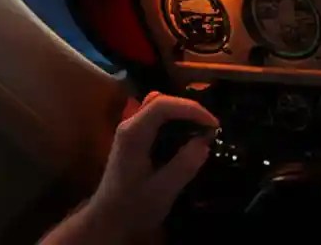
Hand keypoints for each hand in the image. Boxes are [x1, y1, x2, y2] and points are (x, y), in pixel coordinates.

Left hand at [42, 92, 218, 243]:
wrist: (108, 220)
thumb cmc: (133, 206)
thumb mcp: (163, 191)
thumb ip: (184, 165)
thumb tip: (204, 141)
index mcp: (133, 135)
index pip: (162, 105)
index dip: (191, 109)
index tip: (213, 126)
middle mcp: (129, 126)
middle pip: (161, 101)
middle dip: (190, 110)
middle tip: (211, 128)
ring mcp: (130, 130)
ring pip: (159, 106)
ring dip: (184, 113)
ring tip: (203, 130)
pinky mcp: (135, 137)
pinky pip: (157, 117)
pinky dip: (176, 120)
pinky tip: (188, 136)